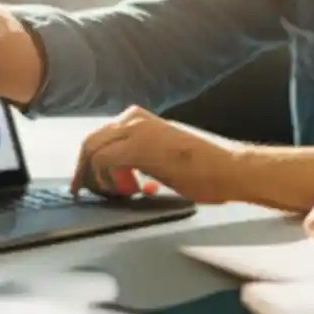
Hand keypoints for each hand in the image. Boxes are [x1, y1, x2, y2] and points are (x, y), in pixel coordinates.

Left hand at [73, 107, 246, 202]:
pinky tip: (131, 190)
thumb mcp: (163, 156)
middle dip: (83, 171)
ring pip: (91, 151)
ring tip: (118, 193)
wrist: (229, 169)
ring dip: (96, 178)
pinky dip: (108, 181)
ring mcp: (135, 130)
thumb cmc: (205, 168)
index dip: (88, 164)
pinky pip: (102, 162)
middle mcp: (134, 119)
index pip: (99, 138)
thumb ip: (139, 158)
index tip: (87, 183)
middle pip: (89, 143)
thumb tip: (120, 174)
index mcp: (139, 119)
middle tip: (85, 192)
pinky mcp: (138, 147)